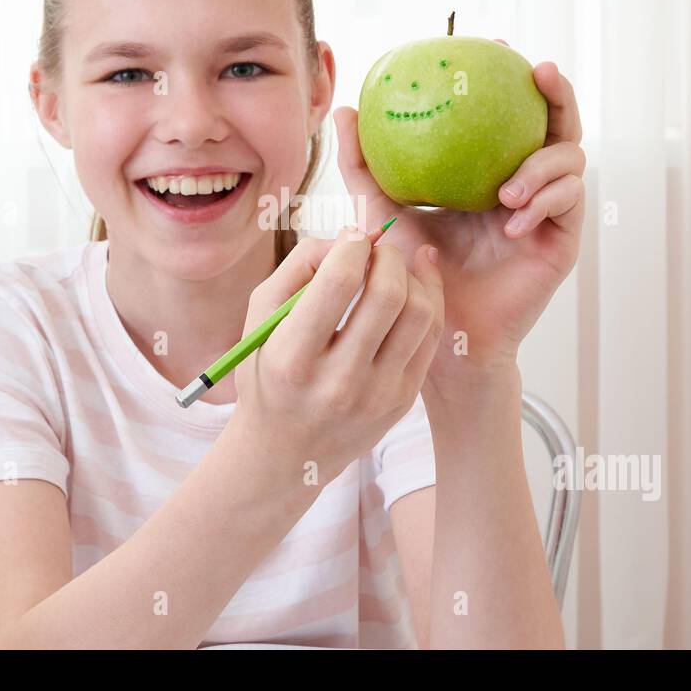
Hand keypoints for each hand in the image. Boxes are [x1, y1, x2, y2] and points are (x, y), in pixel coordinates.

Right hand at [231, 226, 445, 485]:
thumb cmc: (268, 372)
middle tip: (376, 248)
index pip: (339, 281)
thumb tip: (351, 237)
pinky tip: (414, 284)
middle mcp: (338, 382)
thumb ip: (298, 266)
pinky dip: (428, 300)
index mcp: (292, 358)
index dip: (353, 243)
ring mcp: (377, 396)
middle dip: (387, 255)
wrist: (286, 453)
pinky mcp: (403, 401)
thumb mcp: (260, 318)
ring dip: (410, 276)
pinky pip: (431, 337)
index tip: (351, 237)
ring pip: (420, 313)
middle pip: (388, 294)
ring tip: (390, 269)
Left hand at [332, 53, 584, 395]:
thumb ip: (366, 163)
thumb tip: (346, 109)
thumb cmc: (411, 270)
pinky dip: (544, 203)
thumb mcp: (384, 208)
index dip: (510, 75)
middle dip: (557, 93)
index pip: (510, 112)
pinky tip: (511, 221)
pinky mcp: (562, 240)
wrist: (440, 330)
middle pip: (556, 124)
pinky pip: (567, 205)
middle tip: (540, 72)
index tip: (495, 43)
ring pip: (569, 161)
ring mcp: (549, 210)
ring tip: (505, 192)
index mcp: (492, 168)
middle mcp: (527, 182)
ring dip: (541, 166)